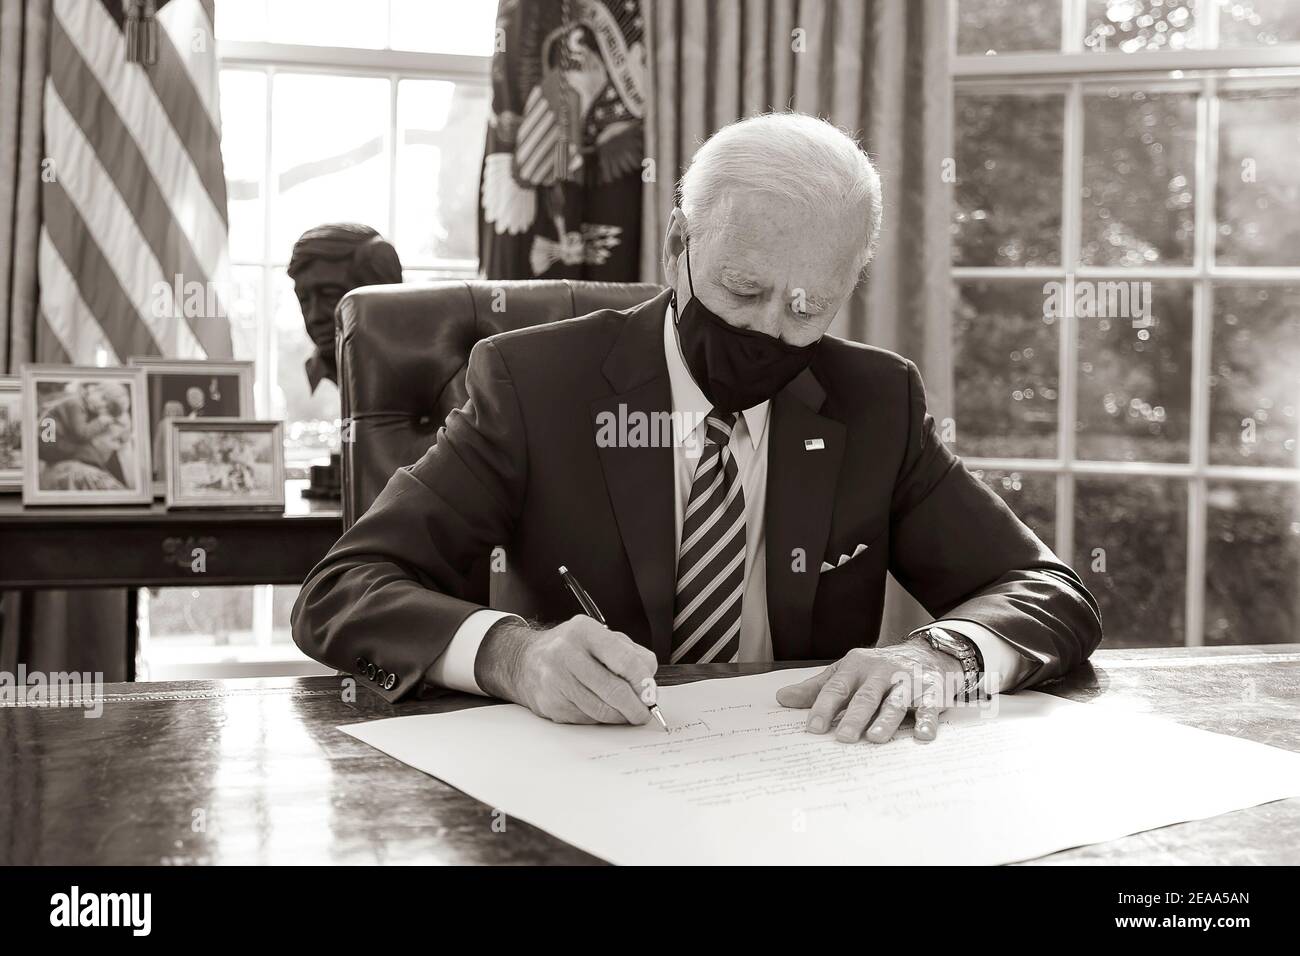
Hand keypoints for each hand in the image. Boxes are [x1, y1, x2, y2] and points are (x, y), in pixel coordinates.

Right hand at [476, 615, 658, 724]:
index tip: (650, 693)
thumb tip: (648, 683)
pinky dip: (601, 719)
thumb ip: (631, 654)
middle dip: (636, 707)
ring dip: (620, 716)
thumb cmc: (571, 648)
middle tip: (644, 712)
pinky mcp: (551, 704)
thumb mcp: (601, 637)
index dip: (643, 682)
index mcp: (584, 631)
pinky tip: (603, 711)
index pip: (625, 660)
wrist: (526, 661)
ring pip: (601, 709)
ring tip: (627, 713)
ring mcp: (556, 680)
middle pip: (614, 690)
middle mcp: (566, 653)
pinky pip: (586, 718)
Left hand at [775, 641, 965, 743]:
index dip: (823, 707)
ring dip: (886, 720)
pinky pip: (929, 707)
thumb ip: (816, 688)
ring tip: (876, 738)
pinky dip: (927, 721)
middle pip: (866, 697)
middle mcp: (881, 673)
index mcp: (855, 667)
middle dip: (855, 717)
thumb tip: (782, 699)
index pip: (836, 688)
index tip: (813, 728)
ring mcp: (907, 681)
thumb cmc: (877, 669)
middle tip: (844, 738)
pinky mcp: (931, 692)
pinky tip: (923, 736)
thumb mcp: (845, 672)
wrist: (925, 652)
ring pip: (896, 702)